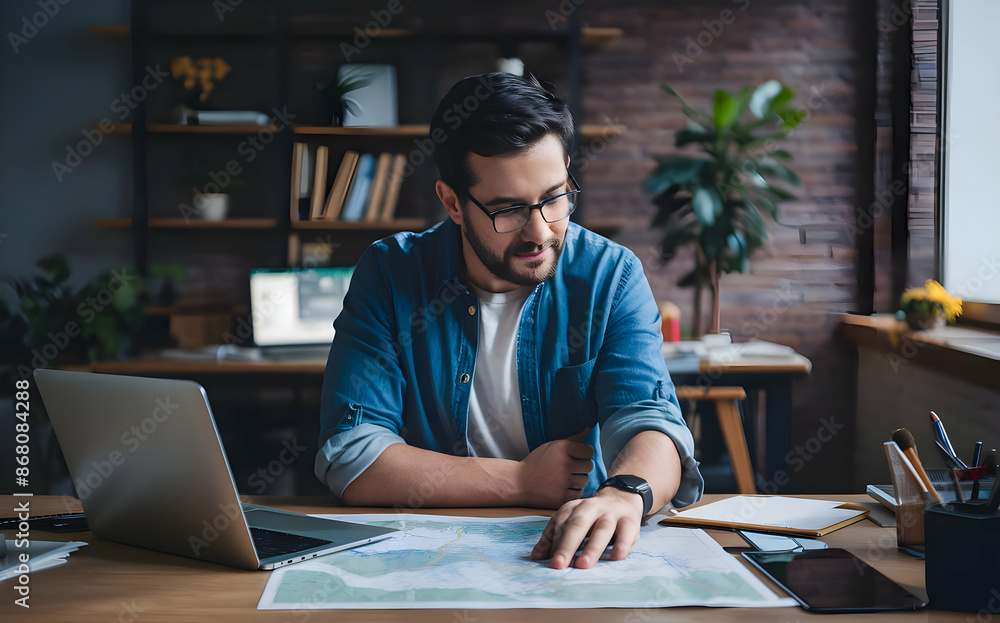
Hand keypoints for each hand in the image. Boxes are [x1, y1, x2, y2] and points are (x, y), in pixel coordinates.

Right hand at [516, 439, 593, 508]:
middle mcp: (564, 464)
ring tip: (564, 478)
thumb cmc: (536, 462)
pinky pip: (579, 493)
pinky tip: (562, 488)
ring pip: (585, 480)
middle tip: (570, 469)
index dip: (583, 454)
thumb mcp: (552, 446)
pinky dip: (572, 492)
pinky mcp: (562, 497)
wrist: (518, 482)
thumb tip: (589, 429)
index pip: (589, 451)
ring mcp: (563, 482)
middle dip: (581, 467)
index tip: (576, 457)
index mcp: (563, 448)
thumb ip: (573, 438)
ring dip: (577, 480)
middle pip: (589, 466)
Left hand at [529, 486, 643, 568]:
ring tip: (583, 565)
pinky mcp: (630, 521)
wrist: (622, 497)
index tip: (548, 563)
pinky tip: (615, 557)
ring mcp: (611, 513)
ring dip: (592, 547)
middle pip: (578, 525)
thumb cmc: (592, 516)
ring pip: (602, 529)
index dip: (553, 543)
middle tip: (559, 565)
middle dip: (567, 545)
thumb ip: (553, 538)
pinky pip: (626, 532)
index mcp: (573, 508)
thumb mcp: (571, 521)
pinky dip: (621, 545)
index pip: (560, 524)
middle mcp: (591, 507)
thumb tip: (535, 558)